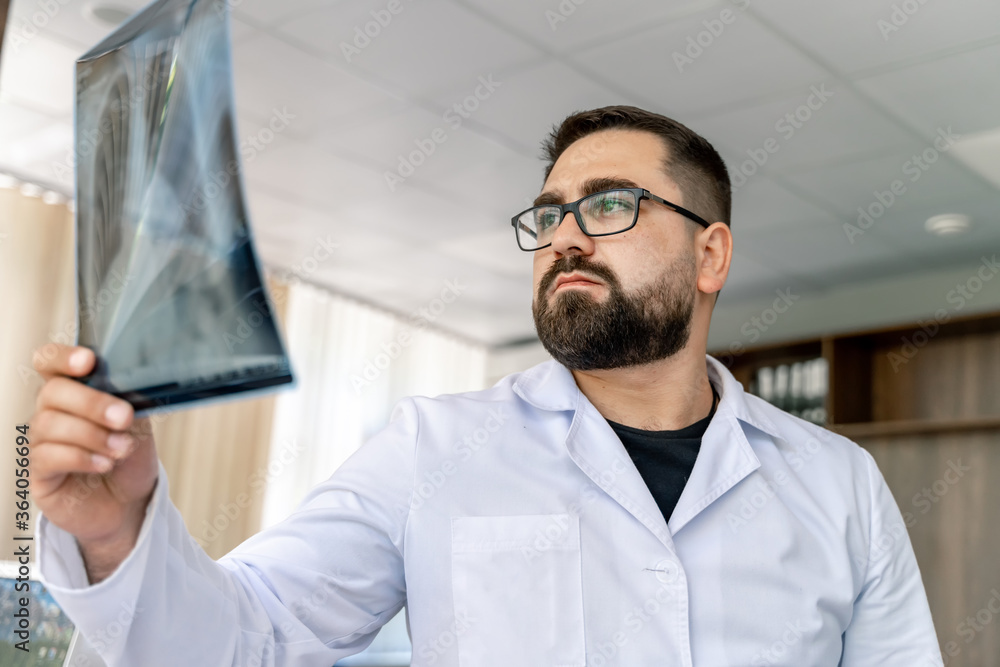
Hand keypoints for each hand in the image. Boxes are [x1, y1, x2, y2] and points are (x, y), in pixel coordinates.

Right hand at [29, 344, 158, 582]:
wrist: (132, 503)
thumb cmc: (131, 459)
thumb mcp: (138, 423)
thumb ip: (128, 401)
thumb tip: (126, 384)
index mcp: (76, 391)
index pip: (50, 362)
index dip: (62, 357)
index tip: (87, 362)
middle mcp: (53, 413)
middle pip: (52, 392)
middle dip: (92, 403)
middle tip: (124, 418)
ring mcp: (42, 443)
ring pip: (50, 424)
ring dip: (92, 434)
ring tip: (121, 448)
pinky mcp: (41, 473)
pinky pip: (48, 456)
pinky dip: (81, 457)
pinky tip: (104, 464)